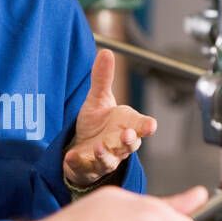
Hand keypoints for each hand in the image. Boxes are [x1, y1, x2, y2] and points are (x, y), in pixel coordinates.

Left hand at [64, 49, 156, 187]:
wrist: (82, 147)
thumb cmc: (98, 124)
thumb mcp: (98, 99)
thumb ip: (103, 79)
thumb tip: (106, 52)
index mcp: (127, 126)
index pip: (141, 126)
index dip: (146, 126)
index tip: (151, 125)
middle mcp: (120, 144)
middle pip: (129, 145)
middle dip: (129, 141)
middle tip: (127, 135)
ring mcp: (106, 158)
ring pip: (110, 160)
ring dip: (106, 154)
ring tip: (99, 147)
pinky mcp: (88, 168)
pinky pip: (85, 168)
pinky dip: (78, 163)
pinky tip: (70, 156)